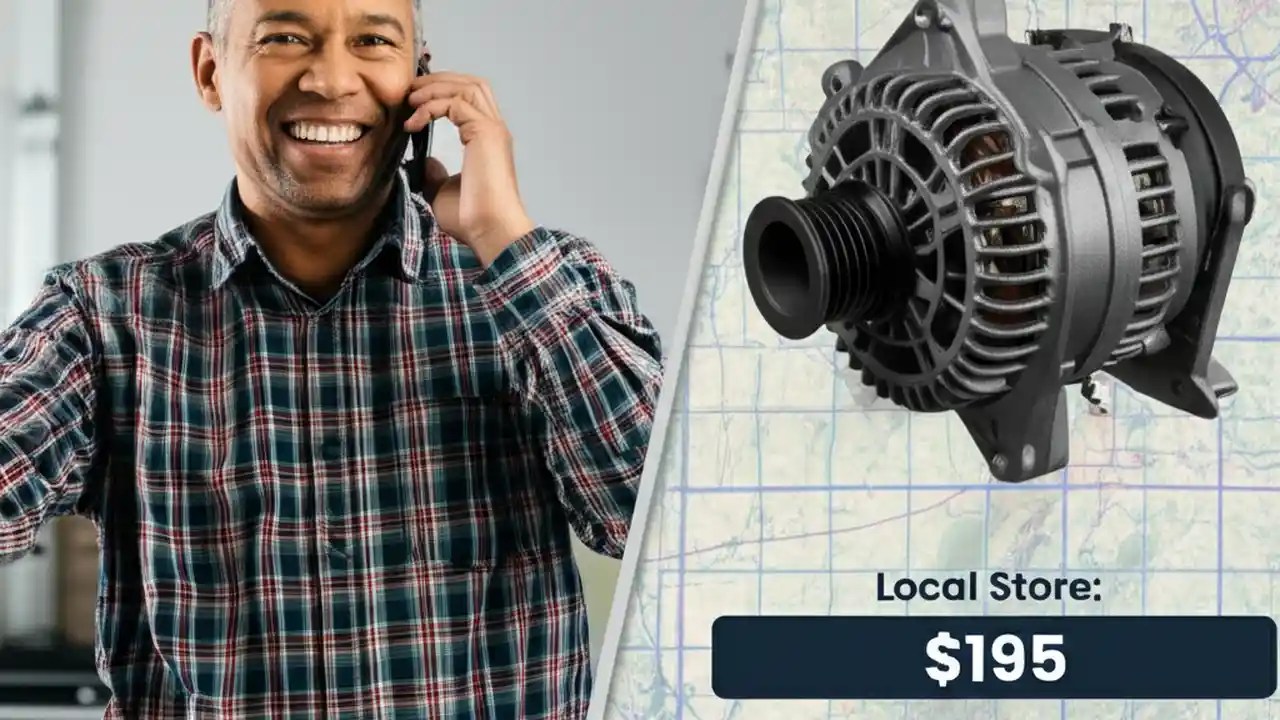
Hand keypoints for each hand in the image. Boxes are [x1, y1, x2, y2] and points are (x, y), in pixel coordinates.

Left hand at [404, 71, 535, 266]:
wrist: (489, 230)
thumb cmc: (472, 219)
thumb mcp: (443, 192)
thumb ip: (435, 174)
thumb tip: (424, 162)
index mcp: (488, 140)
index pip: (470, 98)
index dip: (442, 92)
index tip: (414, 102)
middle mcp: (494, 129)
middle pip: (471, 83)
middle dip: (439, 81)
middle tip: (410, 91)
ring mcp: (492, 129)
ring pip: (466, 86)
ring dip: (435, 89)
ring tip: (410, 100)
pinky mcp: (485, 133)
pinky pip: (455, 103)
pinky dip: (432, 107)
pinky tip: (414, 123)